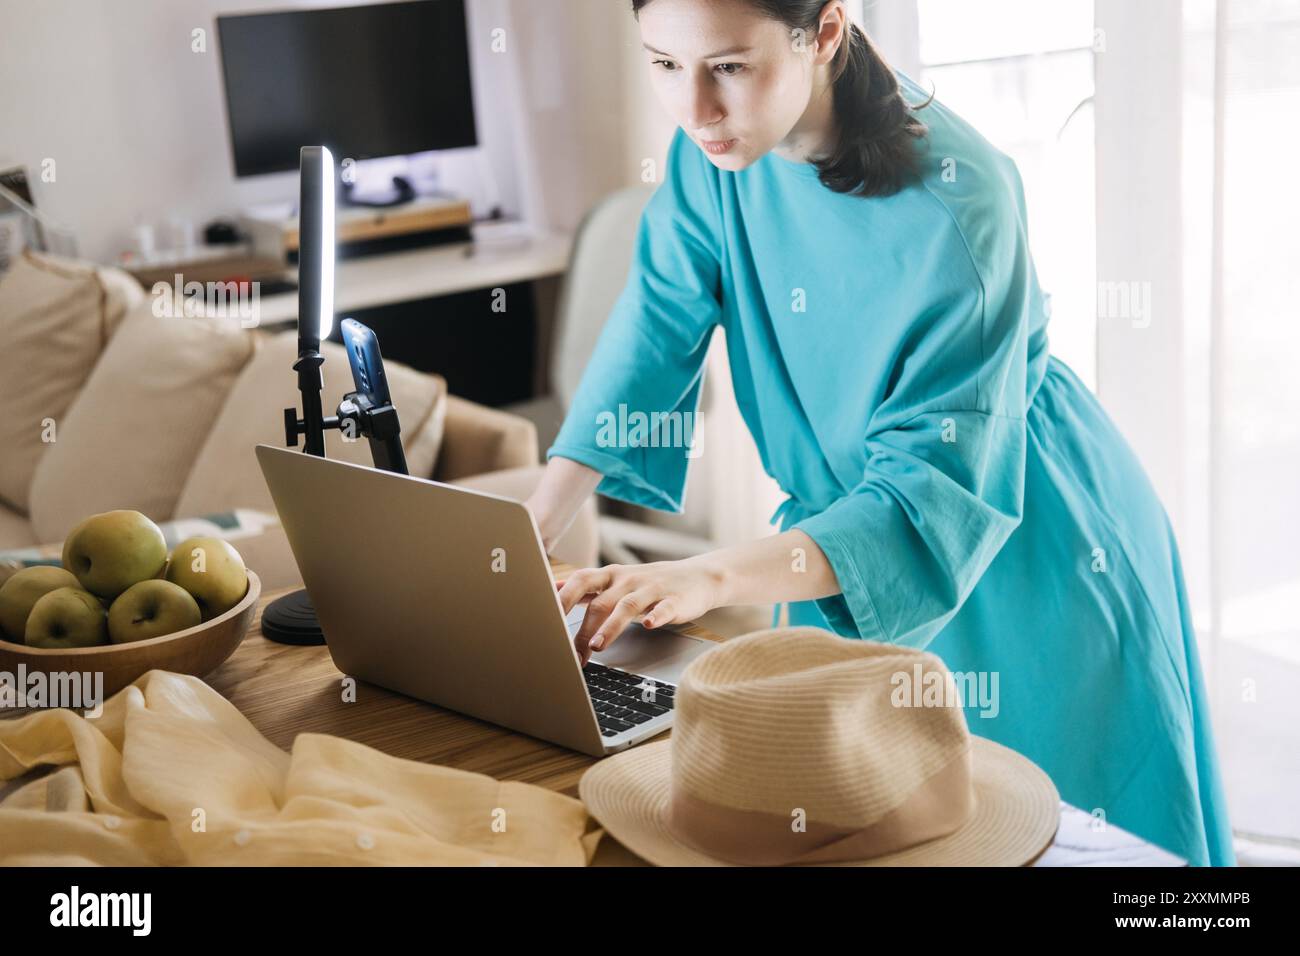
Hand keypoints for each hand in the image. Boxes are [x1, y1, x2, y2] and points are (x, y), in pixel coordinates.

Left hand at [556, 559, 724, 664]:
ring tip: (598, 645)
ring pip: (627, 606)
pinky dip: (657, 616)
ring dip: (610, 627)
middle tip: (570, 651)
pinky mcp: (675, 600)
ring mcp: (652, 589)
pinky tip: (649, 626)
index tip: (544, 619)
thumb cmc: (650, 583)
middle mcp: (628, 580)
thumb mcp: (616, 580)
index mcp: (610, 576)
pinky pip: (664, 608)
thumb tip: (552, 587)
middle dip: (583, 627)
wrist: (698, 577)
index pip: (580, 581)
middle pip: (600, 601)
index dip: (562, 598)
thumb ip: (586, 586)